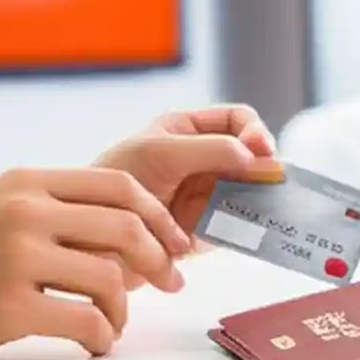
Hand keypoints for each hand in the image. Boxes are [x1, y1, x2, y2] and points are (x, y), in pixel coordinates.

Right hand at [0, 168, 189, 359]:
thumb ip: (43, 208)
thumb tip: (107, 233)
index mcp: (26, 182)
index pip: (119, 185)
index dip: (158, 215)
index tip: (175, 241)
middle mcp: (26, 211)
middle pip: (127, 227)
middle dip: (162, 259)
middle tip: (173, 283)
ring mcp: (17, 258)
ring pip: (112, 278)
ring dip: (126, 308)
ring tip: (115, 324)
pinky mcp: (6, 308)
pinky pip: (84, 322)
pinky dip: (102, 337)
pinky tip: (95, 343)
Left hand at [92, 104, 280, 284]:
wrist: (87, 239)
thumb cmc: (112, 182)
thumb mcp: (160, 153)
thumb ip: (209, 149)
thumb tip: (255, 155)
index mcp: (187, 131)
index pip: (237, 120)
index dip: (255, 131)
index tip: (262, 150)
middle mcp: (200, 161)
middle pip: (250, 156)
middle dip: (263, 167)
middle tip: (272, 182)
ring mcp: (205, 195)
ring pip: (250, 190)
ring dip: (261, 197)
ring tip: (269, 207)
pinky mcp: (206, 230)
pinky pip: (239, 224)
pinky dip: (249, 226)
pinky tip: (252, 228)